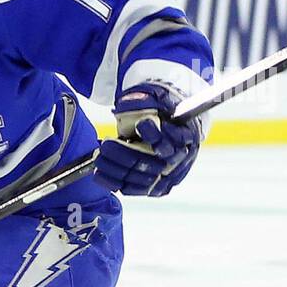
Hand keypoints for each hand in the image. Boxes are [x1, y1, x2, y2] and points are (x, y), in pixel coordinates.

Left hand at [94, 82, 203, 197]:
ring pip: (143, 178)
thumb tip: (132, 108)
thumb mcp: (153, 97)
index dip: (155, 133)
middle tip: (106, 146)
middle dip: (125, 154)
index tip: (139, 125)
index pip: (175, 138)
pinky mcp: (158, 187)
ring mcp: (171, 174)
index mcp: (187, 133)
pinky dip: (117, 183)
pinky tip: (101, 174)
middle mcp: (182, 157)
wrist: (165, 124)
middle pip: (154, 161)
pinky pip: (137, 189)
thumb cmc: (158, 109)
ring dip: (117, 169)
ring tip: (100, 159)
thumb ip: (143, 101)